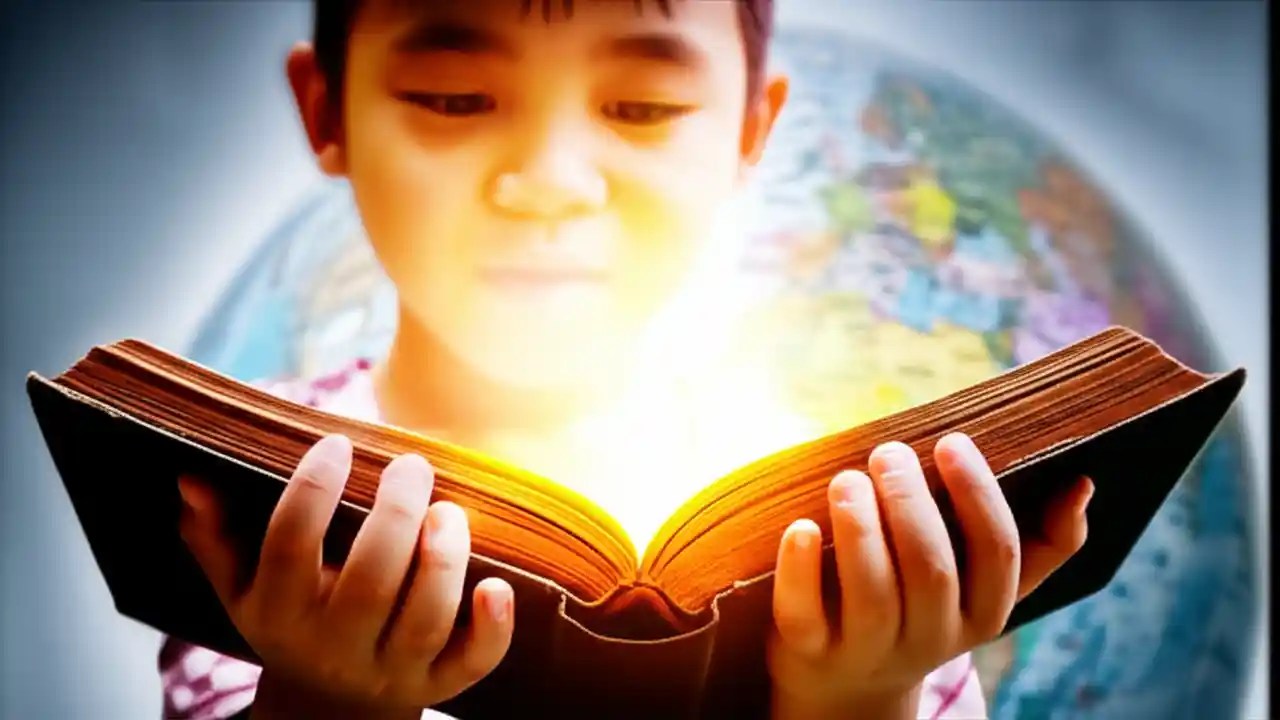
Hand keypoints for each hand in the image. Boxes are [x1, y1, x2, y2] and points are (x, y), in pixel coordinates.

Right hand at [177, 434, 514, 719]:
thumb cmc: (289, 622)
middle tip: (411, 465)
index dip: (313, 489)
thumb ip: (216, 533)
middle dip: (395, 514)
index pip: (289, 545)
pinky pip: (472, 664)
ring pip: (425, 618)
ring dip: (444, 560)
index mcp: (279, 612)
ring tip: (449, 510)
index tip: (337, 442)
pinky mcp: (440, 684)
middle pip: (370, 580)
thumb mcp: (242, 587)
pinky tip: (496, 585)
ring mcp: (391, 669)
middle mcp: (334, 645)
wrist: (328, 709)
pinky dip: (493, 627)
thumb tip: (192, 477)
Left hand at [768, 433, 1091, 719]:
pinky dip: (801, 568)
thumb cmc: (920, 608)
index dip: (978, 495)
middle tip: (888, 452)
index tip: (952, 442)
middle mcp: (930, 637)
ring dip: (861, 527)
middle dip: (911, 502)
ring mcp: (867, 648)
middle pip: (932, 570)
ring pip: (872, 592)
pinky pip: (804, 614)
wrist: (848, 685)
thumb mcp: (979, 589)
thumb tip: (1083, 485)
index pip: (997, 554)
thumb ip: (1036, 545)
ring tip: (848, 479)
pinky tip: (799, 527)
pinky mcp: (809, 650)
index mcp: (981, 613)